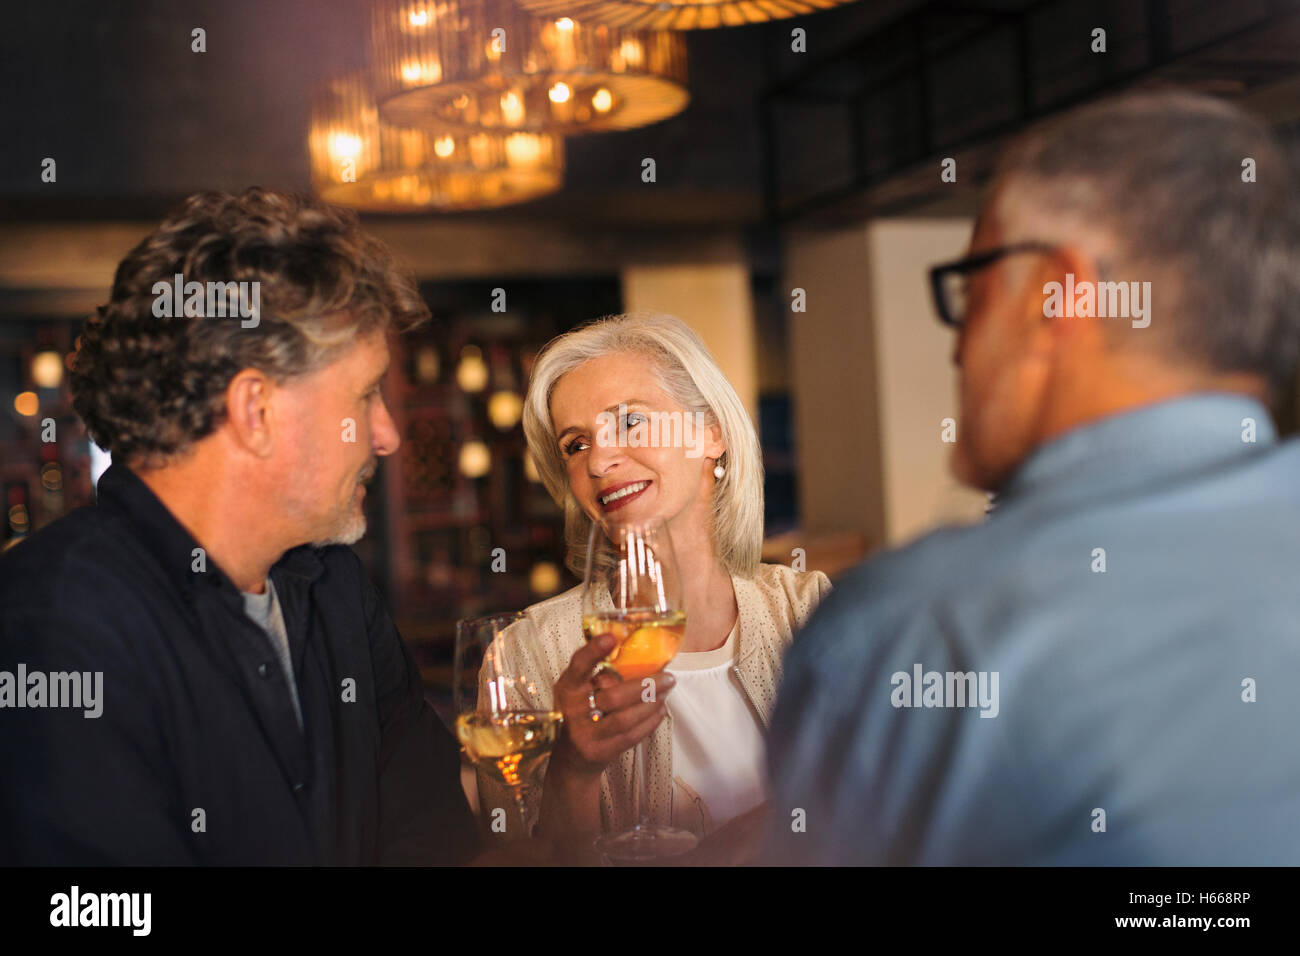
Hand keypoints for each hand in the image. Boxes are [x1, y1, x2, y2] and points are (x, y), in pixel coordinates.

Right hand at [551, 633, 674, 776]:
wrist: (572, 758)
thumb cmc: (583, 714)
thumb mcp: (582, 691)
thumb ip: (602, 675)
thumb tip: (645, 656)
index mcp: (568, 688)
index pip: (578, 666)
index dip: (593, 652)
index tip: (611, 638)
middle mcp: (572, 710)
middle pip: (613, 696)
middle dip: (646, 686)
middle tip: (668, 677)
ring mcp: (585, 734)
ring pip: (625, 718)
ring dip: (651, 704)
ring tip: (666, 693)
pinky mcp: (599, 752)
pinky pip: (631, 737)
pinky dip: (650, 722)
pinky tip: (660, 711)